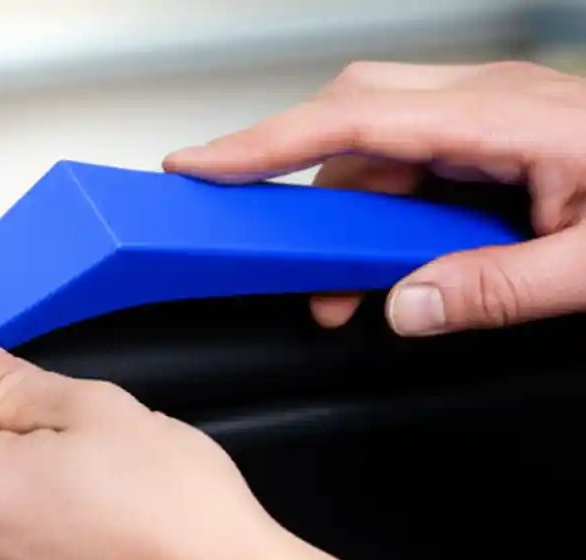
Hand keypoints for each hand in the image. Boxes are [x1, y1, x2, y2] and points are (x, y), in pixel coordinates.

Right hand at [163, 60, 585, 336]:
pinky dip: (381, 218)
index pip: (356, 119)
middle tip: (260, 253)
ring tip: (339, 293)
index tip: (198, 166)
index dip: (264, 142)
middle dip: (290, 183)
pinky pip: (411, 165)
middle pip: (350, 119)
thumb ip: (500, 288)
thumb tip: (405, 307)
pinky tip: (390, 266)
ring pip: (376, 149)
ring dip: (342, 220)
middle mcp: (489, 103)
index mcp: (510, 117)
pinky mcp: (497, 137)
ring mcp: (492, 116)